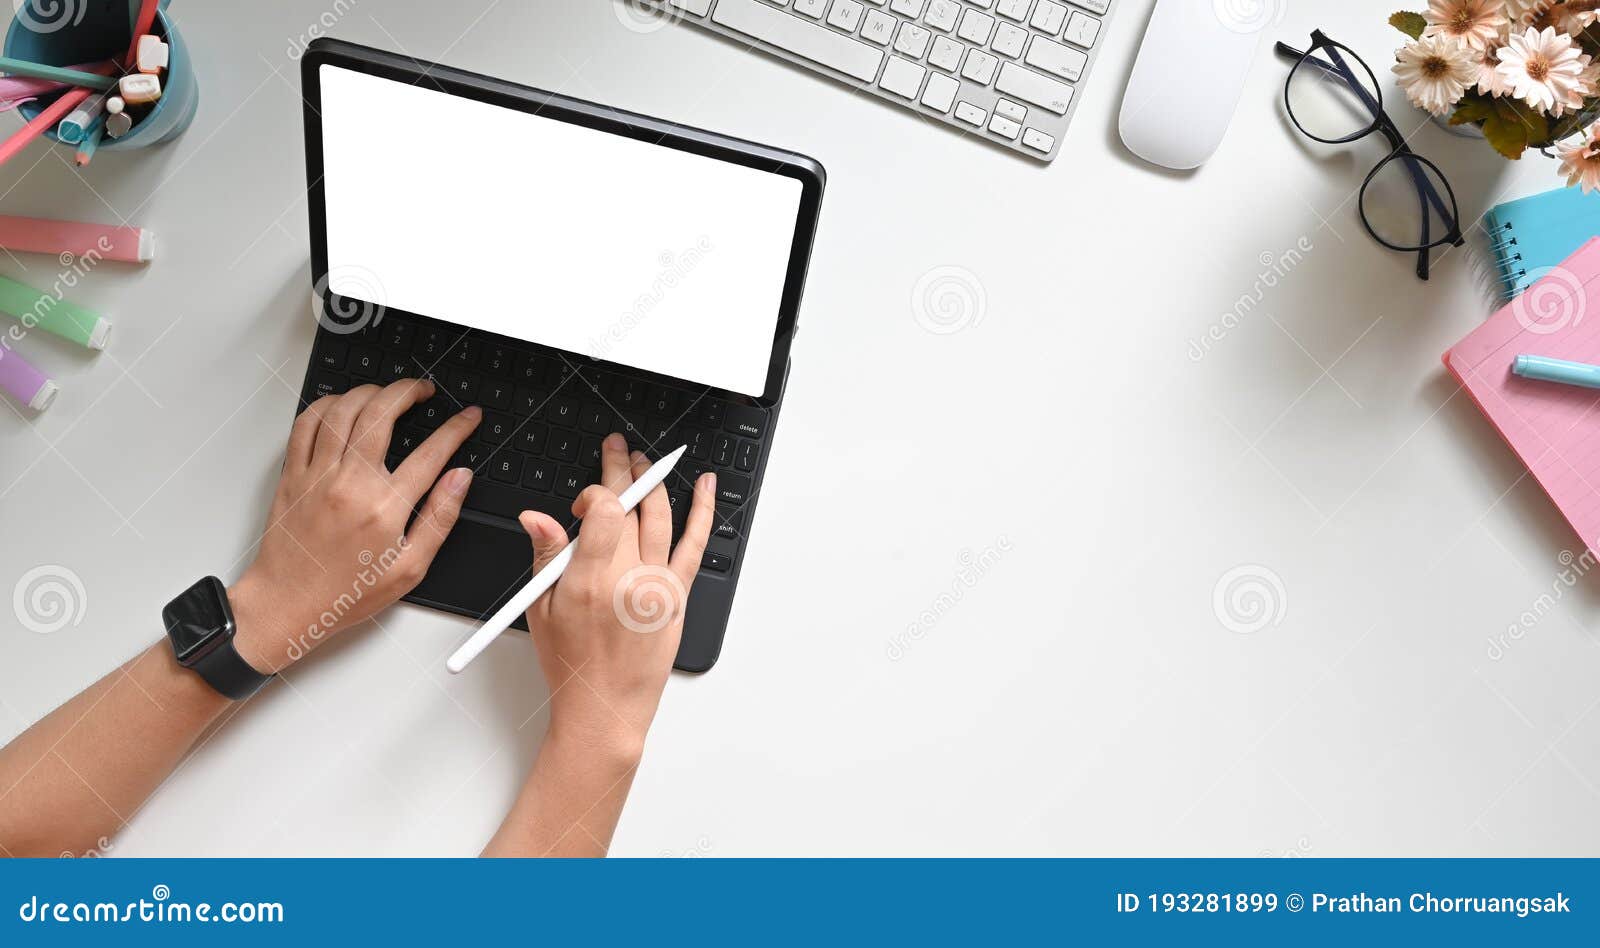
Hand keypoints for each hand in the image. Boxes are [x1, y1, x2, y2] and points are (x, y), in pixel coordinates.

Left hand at [229, 380, 481, 672]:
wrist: (286, 604)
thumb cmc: (345, 593)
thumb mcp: (410, 568)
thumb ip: (439, 518)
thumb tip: (460, 479)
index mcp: (385, 508)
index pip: (432, 452)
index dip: (457, 428)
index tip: (468, 417)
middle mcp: (350, 484)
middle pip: (381, 413)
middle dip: (409, 390)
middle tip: (424, 390)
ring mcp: (317, 476)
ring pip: (343, 410)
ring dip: (369, 391)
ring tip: (387, 393)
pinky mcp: (292, 476)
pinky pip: (306, 424)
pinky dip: (326, 405)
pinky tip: (342, 405)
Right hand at [518, 433, 716, 758]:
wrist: (607, 706)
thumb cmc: (573, 665)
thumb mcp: (541, 611)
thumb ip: (545, 558)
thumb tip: (536, 517)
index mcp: (590, 581)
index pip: (605, 511)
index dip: (594, 493)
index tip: (582, 504)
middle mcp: (628, 580)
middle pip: (632, 505)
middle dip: (622, 468)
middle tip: (616, 447)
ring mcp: (658, 586)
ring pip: (661, 515)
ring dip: (652, 481)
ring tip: (643, 460)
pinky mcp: (678, 595)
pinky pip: (695, 543)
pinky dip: (703, 510)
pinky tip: (705, 485)